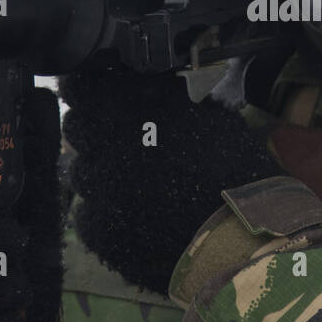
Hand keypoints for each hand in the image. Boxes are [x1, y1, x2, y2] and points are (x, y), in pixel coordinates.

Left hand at [60, 62, 278, 293]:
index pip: (81, 88)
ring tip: (141, 187)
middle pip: (77, 129)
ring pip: (83, 174)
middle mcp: (105, 146)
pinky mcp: (101, 232)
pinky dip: (107, 215)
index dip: (89, 92)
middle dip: (96, 132)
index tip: (100, 98)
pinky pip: (89, 216)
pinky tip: (138, 218)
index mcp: (130, 110)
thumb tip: (148, 88)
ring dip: (103, 175)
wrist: (243, 234)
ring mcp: (99, 192)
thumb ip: (166, 98)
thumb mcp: (206, 114)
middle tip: (127, 144)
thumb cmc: (235, 169)